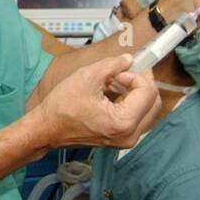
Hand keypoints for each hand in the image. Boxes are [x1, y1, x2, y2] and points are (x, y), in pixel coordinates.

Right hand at [31, 53, 159, 150]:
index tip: (118, 71)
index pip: (147, 91)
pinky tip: (112, 94)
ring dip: (136, 93)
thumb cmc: (62, 106)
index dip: (136, 75)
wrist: (46, 129)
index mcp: (123, 122)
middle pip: (153, 103)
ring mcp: (126, 140)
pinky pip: (136, 118)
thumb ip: (113, 65)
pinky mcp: (120, 139)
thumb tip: (128, 59)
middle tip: (125, 72)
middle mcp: (130, 135)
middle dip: (141, 83)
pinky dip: (130, 103)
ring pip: (147, 110)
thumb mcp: (87, 77)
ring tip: (115, 83)